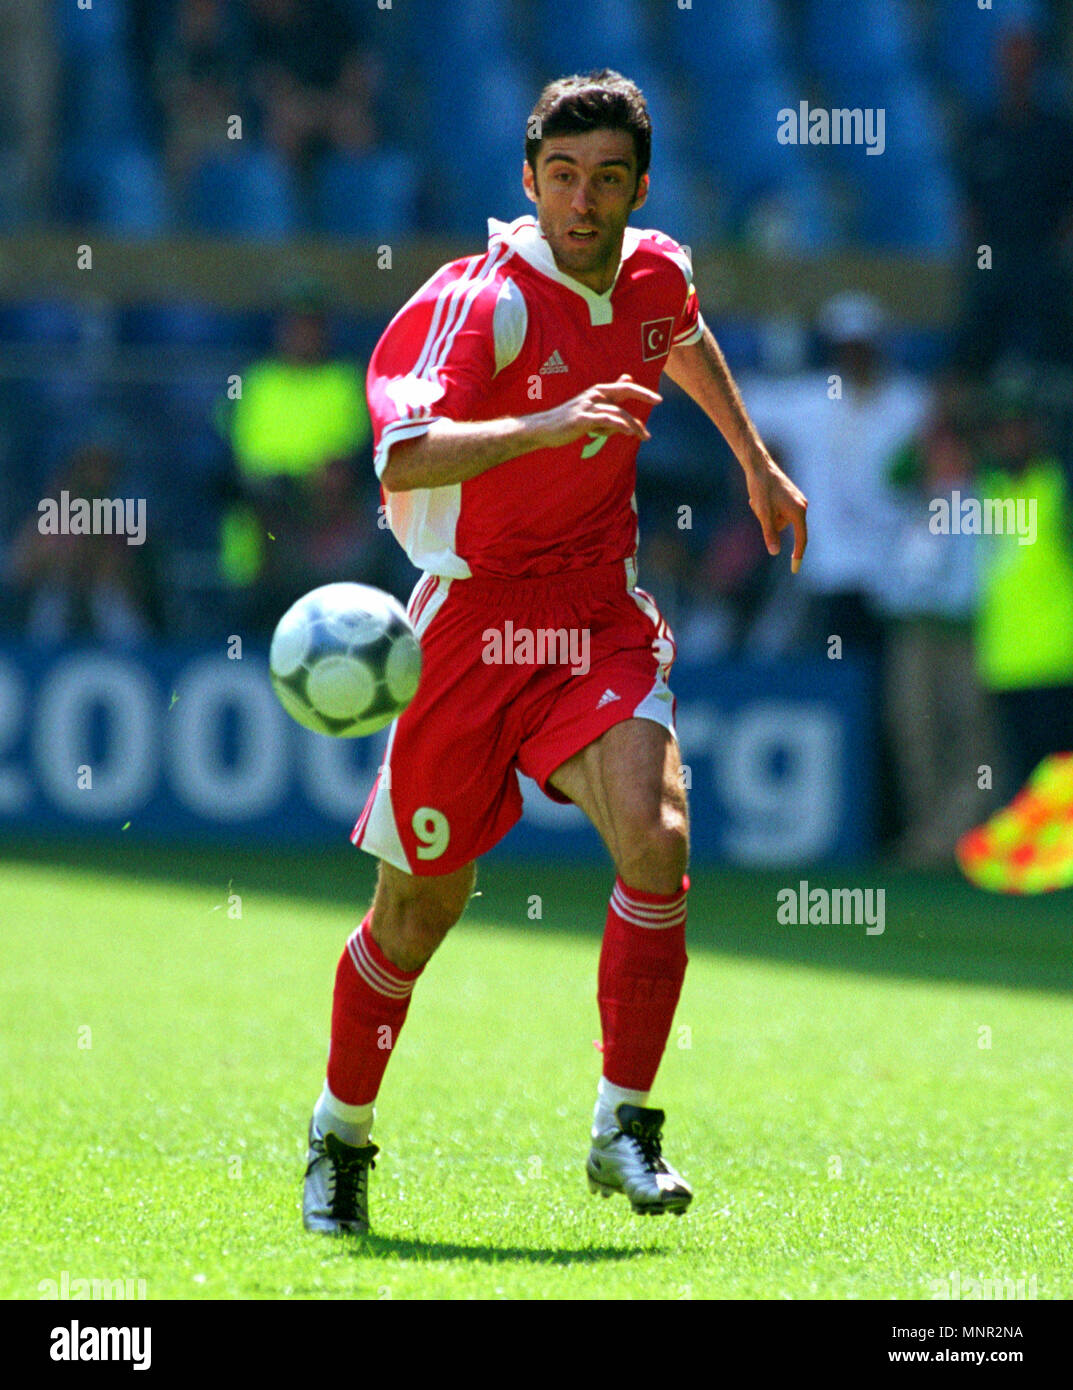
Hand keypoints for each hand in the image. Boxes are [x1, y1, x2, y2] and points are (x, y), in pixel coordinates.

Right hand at [534, 373, 661, 448]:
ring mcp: (588, 406)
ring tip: (644, 436)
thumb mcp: (592, 405)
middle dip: (643, 396)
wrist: (545, 428)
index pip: (625, 387)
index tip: (658, 399)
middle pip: (625, 392)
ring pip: (617, 412)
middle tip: (658, 403)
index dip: (643, 392)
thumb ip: (612, 394)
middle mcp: (595, 395)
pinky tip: (627, 432)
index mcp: (599, 391)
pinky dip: (618, 425)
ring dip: (633, 425)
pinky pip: (605, 420)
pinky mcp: (582, 419)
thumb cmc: (570, 419)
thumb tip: (628, 379)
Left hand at [744, 451, 807, 573]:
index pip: (801, 539)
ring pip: (778, 520)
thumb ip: (769, 533)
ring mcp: (797, 501)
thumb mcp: (763, 514)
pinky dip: (767, 510)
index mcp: (798, 511)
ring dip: (765, 516)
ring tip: (757, 501)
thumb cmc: (761, 488)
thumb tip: (775, 552)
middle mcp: (801, 506)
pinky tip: (759, 498)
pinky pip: (778, 512)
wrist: (759, 466)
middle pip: (783, 528)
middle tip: (756, 507)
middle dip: (768, 523)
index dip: (798, 555)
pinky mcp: (791, 498)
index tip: (794, 569)